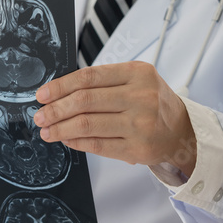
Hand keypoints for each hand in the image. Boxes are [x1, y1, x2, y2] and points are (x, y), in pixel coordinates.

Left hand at [33, 61, 196, 175]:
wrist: (182, 130)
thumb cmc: (151, 102)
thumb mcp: (134, 80)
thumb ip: (101, 83)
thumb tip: (58, 94)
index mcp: (137, 73)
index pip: (89, 78)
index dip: (60, 87)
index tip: (42, 95)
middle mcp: (141, 97)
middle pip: (85, 101)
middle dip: (55, 110)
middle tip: (40, 116)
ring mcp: (140, 124)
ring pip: (88, 125)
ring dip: (60, 129)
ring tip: (47, 131)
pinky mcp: (137, 149)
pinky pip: (97, 145)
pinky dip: (76, 142)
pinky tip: (66, 140)